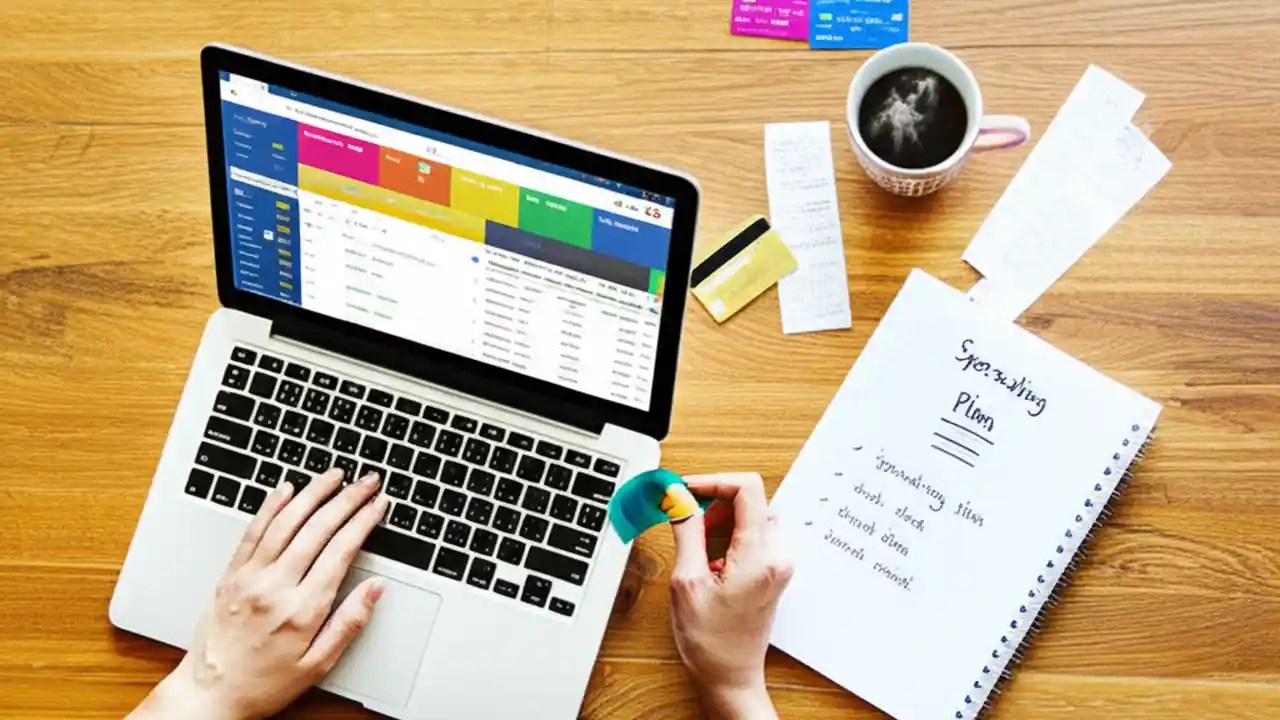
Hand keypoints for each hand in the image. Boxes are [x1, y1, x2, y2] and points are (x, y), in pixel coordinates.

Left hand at [128, 469, 389, 719]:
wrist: (211, 694)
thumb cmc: (265, 684)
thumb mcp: (319, 664)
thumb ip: (350, 623)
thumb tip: (376, 589)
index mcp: (303, 610)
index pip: (341, 550)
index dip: (363, 522)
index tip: (379, 505)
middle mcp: (276, 587)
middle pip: (318, 528)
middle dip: (347, 499)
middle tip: (367, 482)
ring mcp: (250, 577)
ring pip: (286, 521)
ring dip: (313, 492)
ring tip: (334, 475)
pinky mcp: (230, 574)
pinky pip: (253, 531)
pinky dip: (271, 506)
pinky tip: (287, 490)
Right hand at [668, 472, 792, 719]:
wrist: (731, 675)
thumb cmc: (710, 640)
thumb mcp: (687, 582)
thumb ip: (685, 531)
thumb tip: (677, 497)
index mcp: (759, 556)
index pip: (747, 488)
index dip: (713, 481)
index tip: (686, 489)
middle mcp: (777, 555)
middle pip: (750, 500)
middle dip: (715, 505)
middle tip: (689, 528)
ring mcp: (779, 561)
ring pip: (751, 515)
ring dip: (721, 521)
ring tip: (701, 553)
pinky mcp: (775, 567)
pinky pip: (754, 533)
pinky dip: (729, 535)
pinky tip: (713, 562)